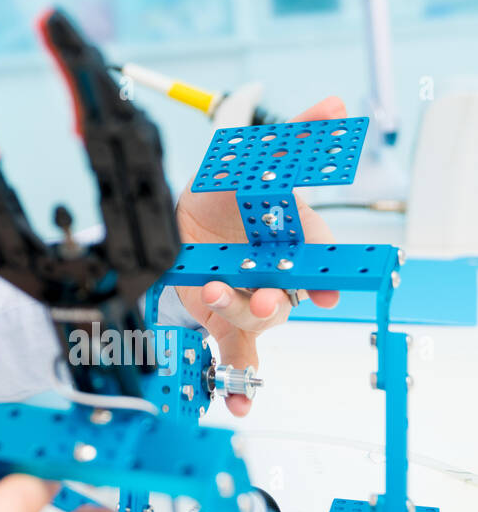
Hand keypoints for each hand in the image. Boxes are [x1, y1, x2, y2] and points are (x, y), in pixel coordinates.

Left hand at [172, 96, 345, 415]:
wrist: (175, 224)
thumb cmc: (225, 199)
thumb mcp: (251, 159)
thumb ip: (296, 134)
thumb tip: (336, 103)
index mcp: (292, 241)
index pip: (318, 257)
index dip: (325, 273)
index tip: (327, 289)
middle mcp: (279, 276)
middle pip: (291, 294)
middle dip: (281, 296)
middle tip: (266, 295)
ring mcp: (252, 302)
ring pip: (258, 319)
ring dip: (244, 316)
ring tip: (225, 300)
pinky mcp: (223, 324)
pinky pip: (238, 360)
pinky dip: (240, 387)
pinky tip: (239, 408)